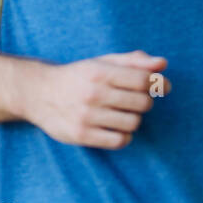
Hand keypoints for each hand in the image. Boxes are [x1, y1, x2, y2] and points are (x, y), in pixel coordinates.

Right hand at [21, 51, 169, 147]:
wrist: (38, 93)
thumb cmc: (80, 76)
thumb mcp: (103, 62)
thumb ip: (134, 61)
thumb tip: (163, 64)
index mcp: (100, 72)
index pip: (143, 80)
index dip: (159, 83)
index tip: (162, 86)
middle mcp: (93, 93)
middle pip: (142, 103)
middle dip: (145, 101)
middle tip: (134, 100)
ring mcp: (86, 116)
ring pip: (133, 123)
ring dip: (134, 119)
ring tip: (122, 113)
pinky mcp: (81, 135)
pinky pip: (120, 141)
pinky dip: (124, 136)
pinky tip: (117, 128)